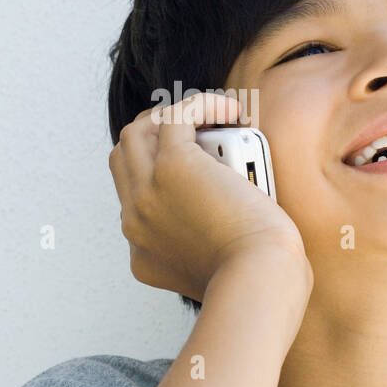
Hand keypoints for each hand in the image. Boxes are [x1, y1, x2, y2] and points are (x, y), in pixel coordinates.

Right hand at [108, 92, 309, 302]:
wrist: (261, 278)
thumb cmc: (261, 281)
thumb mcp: (221, 276)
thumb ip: (212, 254)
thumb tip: (232, 232)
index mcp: (143, 252)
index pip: (135, 199)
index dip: (160, 174)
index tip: (199, 166)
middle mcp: (134, 221)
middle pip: (124, 160)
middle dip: (154, 137)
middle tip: (196, 130)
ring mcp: (146, 192)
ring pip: (139, 133)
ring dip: (170, 117)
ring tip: (214, 116)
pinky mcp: (173, 166)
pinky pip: (176, 116)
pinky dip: (200, 104)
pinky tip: (229, 109)